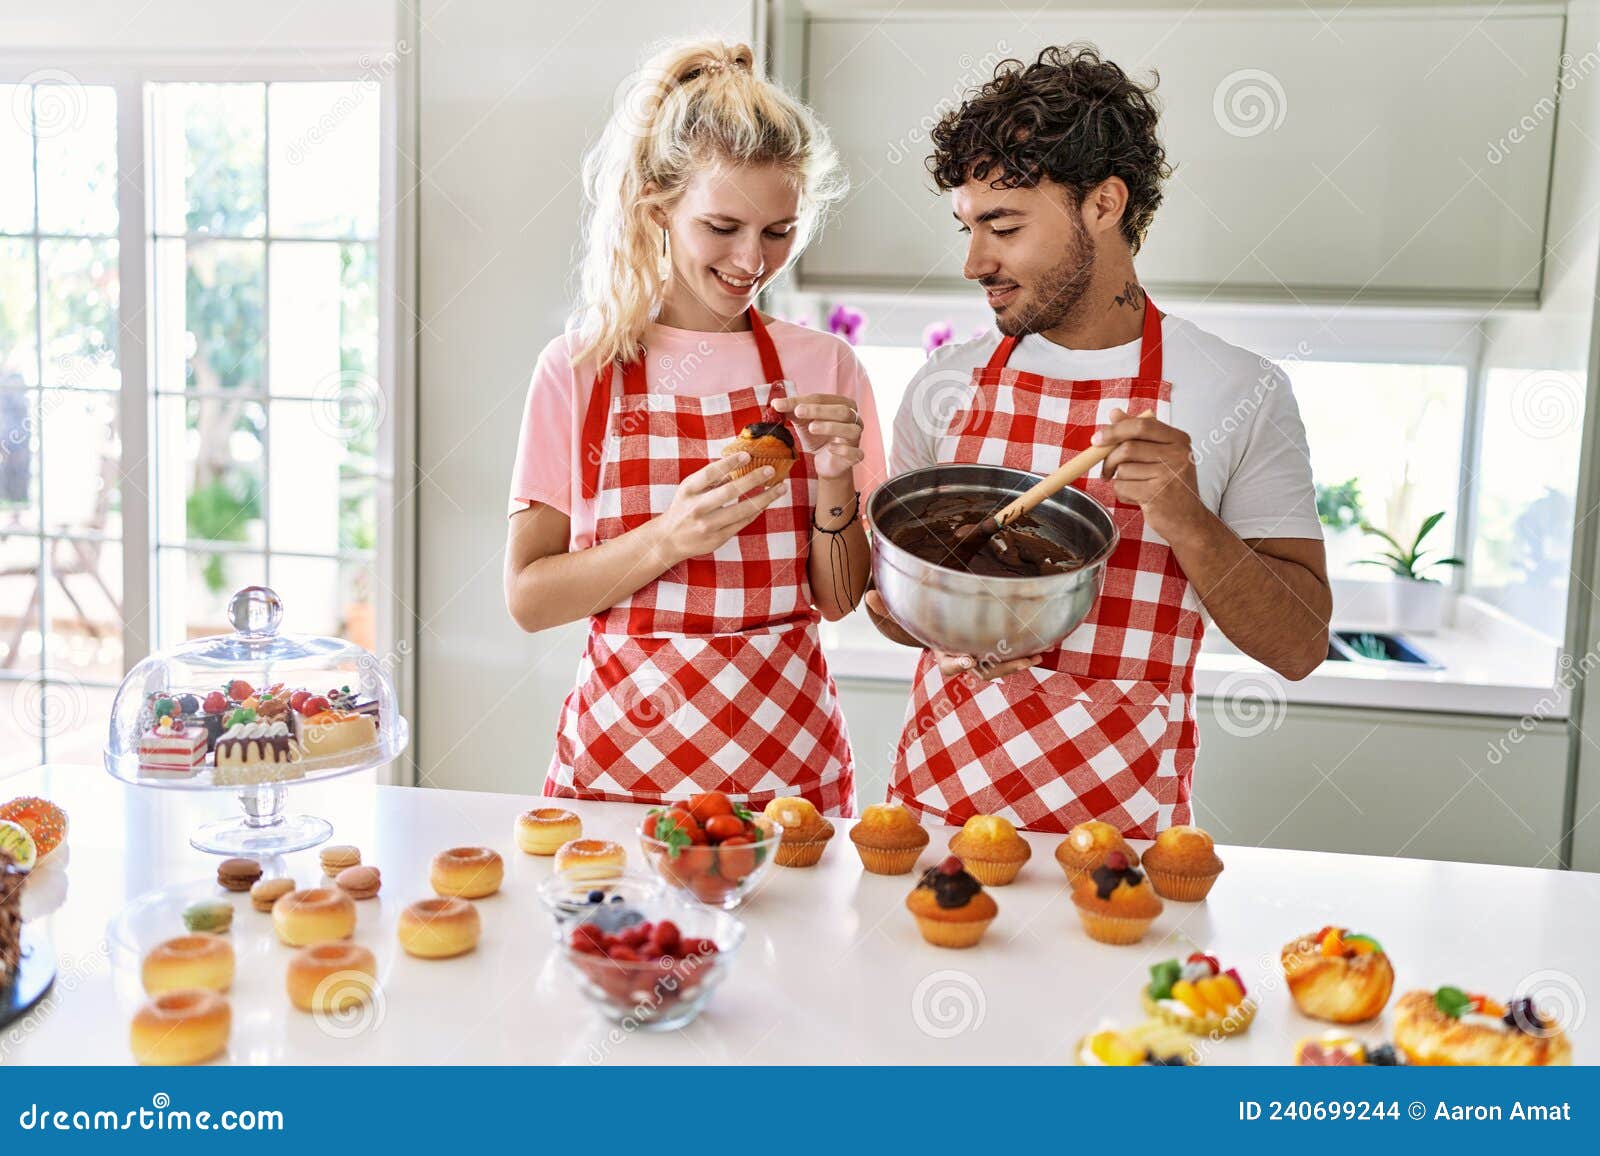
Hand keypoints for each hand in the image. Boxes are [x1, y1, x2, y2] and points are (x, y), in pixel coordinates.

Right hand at [650, 453, 784, 565]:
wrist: (669, 540)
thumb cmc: (684, 508)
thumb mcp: (690, 489)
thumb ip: (712, 478)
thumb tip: (741, 462)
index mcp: (689, 490)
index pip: (711, 473)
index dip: (729, 462)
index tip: (747, 455)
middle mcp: (697, 508)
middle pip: (730, 491)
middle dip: (753, 479)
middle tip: (771, 470)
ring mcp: (708, 525)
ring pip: (742, 510)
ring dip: (765, 498)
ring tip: (780, 488)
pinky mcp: (718, 538)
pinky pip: (743, 522)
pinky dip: (757, 511)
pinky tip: (767, 501)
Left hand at [771, 393, 863, 479]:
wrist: (826, 463)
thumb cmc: (818, 438)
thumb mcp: (802, 422)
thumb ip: (792, 411)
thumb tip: (775, 403)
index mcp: (842, 405)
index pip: (823, 399)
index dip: (804, 401)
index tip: (786, 404)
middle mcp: (854, 419)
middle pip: (841, 410)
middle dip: (819, 410)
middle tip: (798, 412)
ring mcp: (856, 438)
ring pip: (851, 429)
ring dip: (830, 427)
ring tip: (811, 427)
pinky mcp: (856, 456)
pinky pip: (855, 452)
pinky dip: (843, 449)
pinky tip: (830, 448)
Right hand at [865, 590, 1042, 677]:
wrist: (937, 629)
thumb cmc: (921, 621)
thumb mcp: (904, 614)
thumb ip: (889, 607)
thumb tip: (868, 593)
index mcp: (942, 652)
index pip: (948, 663)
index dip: (958, 662)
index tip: (968, 658)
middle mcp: (963, 659)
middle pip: (981, 671)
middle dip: (1000, 667)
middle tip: (1017, 661)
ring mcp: (980, 658)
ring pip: (999, 668)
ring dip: (1017, 664)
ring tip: (1035, 657)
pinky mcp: (993, 652)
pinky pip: (1009, 658)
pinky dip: (1025, 655)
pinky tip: (1043, 649)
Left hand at [1092, 407, 1204, 538]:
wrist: (1189, 521)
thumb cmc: (1172, 486)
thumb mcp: (1160, 455)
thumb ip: (1138, 434)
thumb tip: (1114, 414)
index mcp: (1179, 439)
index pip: (1141, 425)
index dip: (1115, 430)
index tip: (1097, 438)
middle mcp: (1177, 454)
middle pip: (1127, 447)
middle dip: (1109, 459)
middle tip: (1106, 470)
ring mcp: (1168, 474)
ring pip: (1123, 469)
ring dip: (1120, 480)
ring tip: (1134, 487)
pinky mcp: (1156, 494)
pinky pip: (1122, 487)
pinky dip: (1123, 493)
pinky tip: (1137, 498)